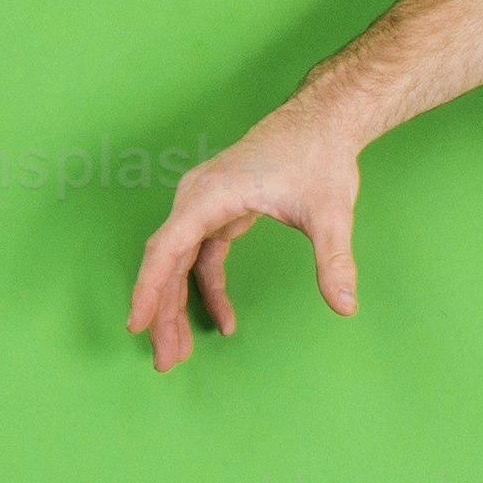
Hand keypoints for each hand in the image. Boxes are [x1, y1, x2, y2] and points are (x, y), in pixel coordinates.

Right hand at [124, 120, 363, 375]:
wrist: (322, 121)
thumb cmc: (320, 157)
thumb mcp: (330, 212)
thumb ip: (333, 260)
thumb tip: (345, 306)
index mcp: (210, 195)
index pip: (167, 248)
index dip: (149, 289)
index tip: (136, 323)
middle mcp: (196, 198)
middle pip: (167, 262)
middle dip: (163, 313)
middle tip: (167, 361)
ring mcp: (204, 204)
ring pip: (179, 262)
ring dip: (178, 306)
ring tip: (179, 352)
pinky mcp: (218, 211)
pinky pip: (201, 257)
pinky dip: (207, 289)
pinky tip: (223, 319)